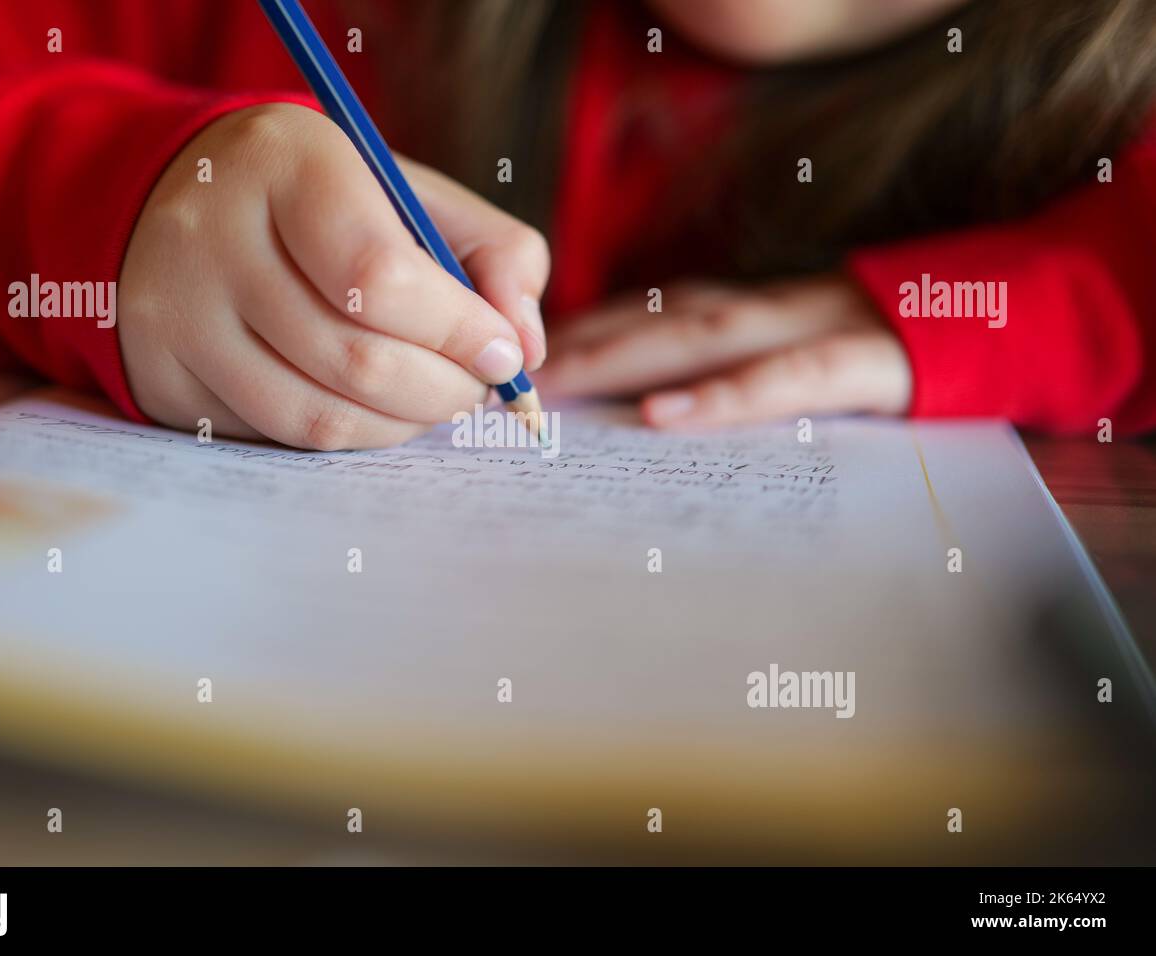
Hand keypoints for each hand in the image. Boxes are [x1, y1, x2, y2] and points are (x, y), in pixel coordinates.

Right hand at [118, 103, 548, 449]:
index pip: (380, 276)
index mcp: (285, 164)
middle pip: (356, 359)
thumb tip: (525, 349)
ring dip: (404, 425)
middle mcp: (211, 236)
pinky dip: (350, 435)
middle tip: (476, 386)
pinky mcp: (162, 377)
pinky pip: (280, 436)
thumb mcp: (410, 192)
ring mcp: (175, 315)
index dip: (459, 331)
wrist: (174, 205)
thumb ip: (494, 253)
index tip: (502, 352)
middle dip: (445, 390)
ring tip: (433, 399)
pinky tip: (373, 408)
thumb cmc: (320, 201)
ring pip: (319, 415)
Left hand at [537, 275, 910, 428]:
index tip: (516, 362)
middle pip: (653, 319)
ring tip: (559, 386)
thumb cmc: (866, 361)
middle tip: (509, 378)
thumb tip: (635, 411)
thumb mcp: (783, 360)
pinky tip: (664, 416)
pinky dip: (721, 397)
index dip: (579, 334)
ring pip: (700, 335)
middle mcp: (764, 309)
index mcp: (745, 311)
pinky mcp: (855, 363)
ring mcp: (808, 328)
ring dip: (623, 357)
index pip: (645, 314)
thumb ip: (721, 370)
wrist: (984, 330)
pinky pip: (779, 380)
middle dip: (578, 346)